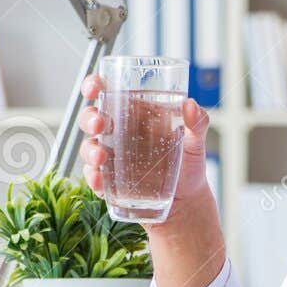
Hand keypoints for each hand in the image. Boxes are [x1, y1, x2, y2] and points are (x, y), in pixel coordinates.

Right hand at [77, 74, 219, 238]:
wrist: (188, 201)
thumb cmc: (189, 164)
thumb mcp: (196, 142)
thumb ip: (197, 123)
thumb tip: (191, 105)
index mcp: (135, 114)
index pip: (108, 92)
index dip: (94, 85)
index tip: (94, 88)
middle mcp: (118, 133)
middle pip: (91, 118)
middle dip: (90, 118)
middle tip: (100, 124)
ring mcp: (111, 157)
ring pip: (89, 147)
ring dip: (90, 150)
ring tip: (101, 157)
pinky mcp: (110, 181)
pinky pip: (94, 176)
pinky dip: (93, 177)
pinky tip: (100, 180)